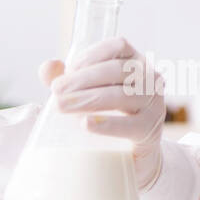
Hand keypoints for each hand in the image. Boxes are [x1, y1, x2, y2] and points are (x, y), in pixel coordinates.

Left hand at [40, 36, 166, 189]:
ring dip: (88, 99)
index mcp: (136, 63)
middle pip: (117, 70)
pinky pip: (129, 125)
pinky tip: (86, 123)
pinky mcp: (149, 130)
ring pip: (121, 95)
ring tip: (62, 106)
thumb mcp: (86, 93)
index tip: (69, 69)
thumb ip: (67, 79)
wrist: (130, 153)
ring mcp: (153, 105)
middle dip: (83, 79)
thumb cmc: (106, 115)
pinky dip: (106, 124)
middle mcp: (150, 80)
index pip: (119, 46)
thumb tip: (46, 67)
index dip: (93, 54)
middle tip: (56, 90)